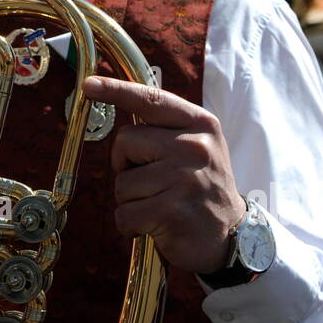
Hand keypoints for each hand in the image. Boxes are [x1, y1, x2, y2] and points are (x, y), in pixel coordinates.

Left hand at [82, 76, 244, 273]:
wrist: (233, 237)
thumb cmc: (203, 188)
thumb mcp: (198, 146)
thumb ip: (166, 128)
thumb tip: (120, 101)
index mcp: (201, 125)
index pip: (152, 100)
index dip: (116, 90)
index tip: (89, 85)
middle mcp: (195, 147)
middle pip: (125, 141)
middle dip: (125, 164)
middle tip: (151, 181)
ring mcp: (184, 179)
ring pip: (121, 183)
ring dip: (131, 200)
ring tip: (160, 205)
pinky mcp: (171, 212)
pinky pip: (124, 214)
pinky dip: (131, 225)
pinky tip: (155, 226)